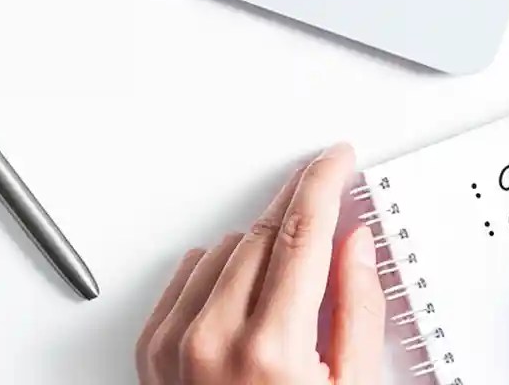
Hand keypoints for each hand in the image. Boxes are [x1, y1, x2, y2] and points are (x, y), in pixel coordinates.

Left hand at [136, 144, 385, 383]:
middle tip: (329, 211)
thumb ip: (358, 310)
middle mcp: (214, 338)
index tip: (337, 159)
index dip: (325, 181)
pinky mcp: (150, 349)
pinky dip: (220, 268)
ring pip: (225, 245)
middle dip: (301, 213)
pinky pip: (189, 271)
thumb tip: (355, 243)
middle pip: (265, 230)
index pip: (303, 229)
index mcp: (272, 347)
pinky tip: (247, 294)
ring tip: (290, 288)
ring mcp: (175, 343)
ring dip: (262, 246)